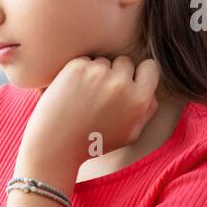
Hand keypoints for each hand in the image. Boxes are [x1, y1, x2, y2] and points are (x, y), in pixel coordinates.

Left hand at [18, 55, 160, 174]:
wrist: (55, 145)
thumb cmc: (92, 143)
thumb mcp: (129, 135)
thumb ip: (146, 111)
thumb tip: (152, 91)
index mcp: (139, 101)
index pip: (150, 67)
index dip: (139, 74)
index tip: (127, 83)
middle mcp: (121, 84)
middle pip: (125, 62)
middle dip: (115, 74)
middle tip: (100, 95)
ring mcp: (98, 74)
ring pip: (103, 61)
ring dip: (95, 73)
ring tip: (83, 97)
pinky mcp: (76, 68)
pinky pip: (84, 61)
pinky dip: (78, 72)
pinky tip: (71, 92)